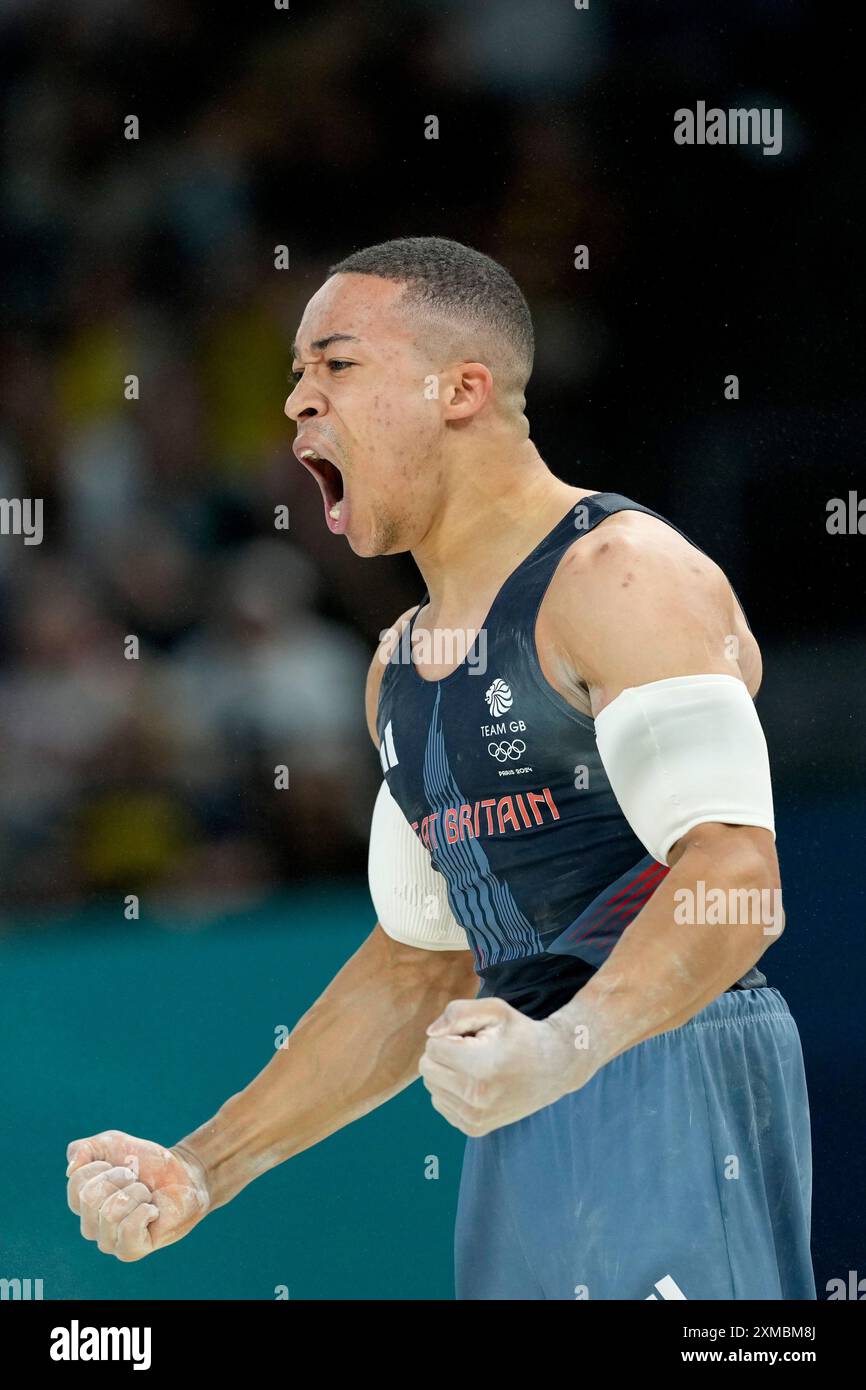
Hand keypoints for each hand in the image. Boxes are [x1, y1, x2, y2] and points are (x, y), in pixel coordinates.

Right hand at [66, 1130, 209, 1261]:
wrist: (183, 1173)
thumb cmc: (146, 1162)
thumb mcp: (112, 1143)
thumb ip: (86, 1147)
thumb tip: (71, 1168)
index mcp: (81, 1203)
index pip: (76, 1182)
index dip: (102, 1166)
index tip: (121, 1166)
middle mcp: (91, 1226)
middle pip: (89, 1198)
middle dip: (119, 1178)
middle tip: (135, 1179)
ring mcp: (109, 1242)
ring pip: (110, 1213)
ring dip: (137, 1193)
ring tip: (146, 1195)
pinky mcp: (130, 1251)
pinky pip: (129, 1229)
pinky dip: (146, 1211)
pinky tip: (153, 1211)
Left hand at [418, 997, 595, 1135]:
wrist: (555, 1068)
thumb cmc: (521, 1034)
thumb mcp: (495, 1011)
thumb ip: (457, 1013)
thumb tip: (430, 1033)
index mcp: (480, 1070)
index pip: (433, 1046)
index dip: (451, 1035)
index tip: (474, 1037)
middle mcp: (475, 1100)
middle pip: (427, 1068)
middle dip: (445, 1053)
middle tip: (474, 1050)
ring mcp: (474, 1119)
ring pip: (431, 1087)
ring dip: (448, 1073)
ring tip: (478, 1067)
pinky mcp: (473, 1129)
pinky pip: (440, 1103)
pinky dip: (452, 1090)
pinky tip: (477, 1083)